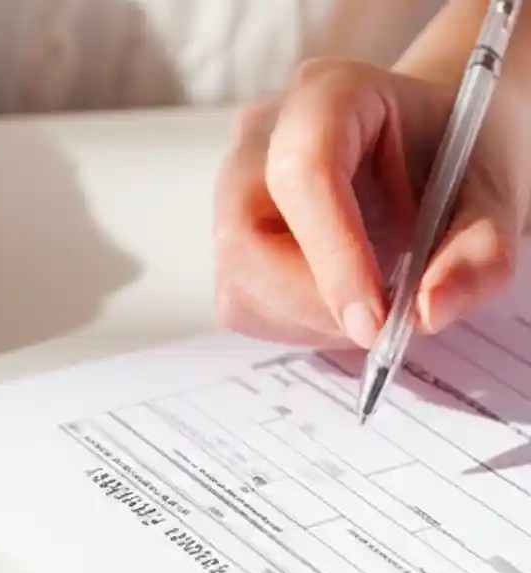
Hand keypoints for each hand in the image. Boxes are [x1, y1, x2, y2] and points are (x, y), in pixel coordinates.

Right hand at [213, 58, 530, 347]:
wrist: (429, 146)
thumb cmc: (457, 154)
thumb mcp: (496, 192)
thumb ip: (479, 251)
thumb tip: (429, 313)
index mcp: (329, 94)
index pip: (303, 173)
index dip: (333, 254)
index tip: (378, 321)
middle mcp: (261, 135)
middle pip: (246, 234)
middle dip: (314, 300)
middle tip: (382, 328)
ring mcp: (233, 184)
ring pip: (237, 276)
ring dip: (306, 317)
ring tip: (370, 305)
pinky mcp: (226, 234)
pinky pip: (238, 299)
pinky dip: (291, 322)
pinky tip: (338, 301)